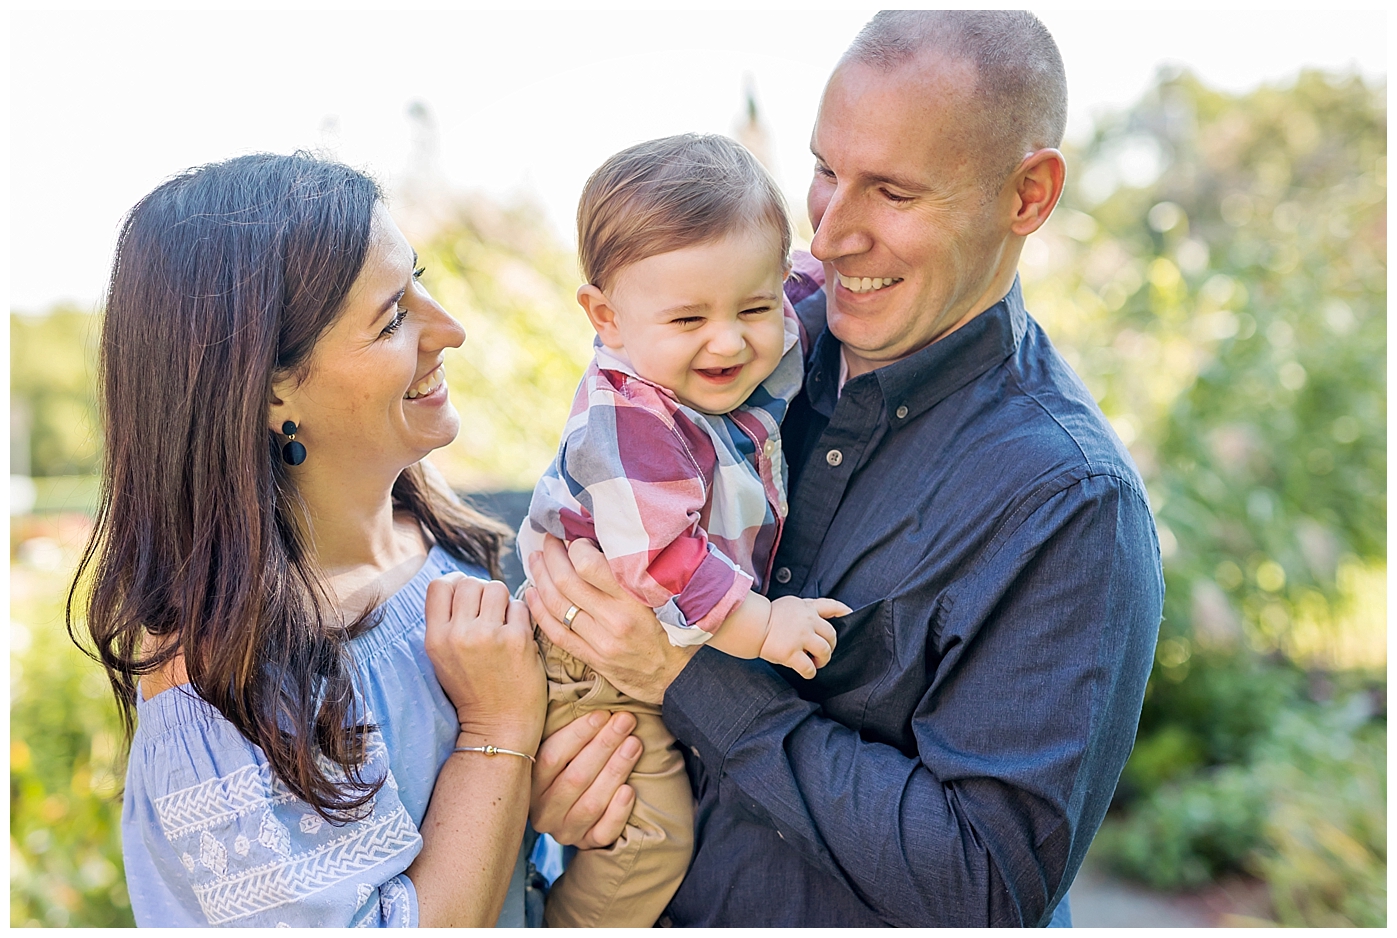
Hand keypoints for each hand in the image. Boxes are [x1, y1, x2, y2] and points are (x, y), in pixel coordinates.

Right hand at [424, 573, 544, 751]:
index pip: (439, 584)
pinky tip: (518, 637)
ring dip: (503, 602)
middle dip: (482, 593)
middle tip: (490, 615)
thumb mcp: (444, 658)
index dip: (455, 584)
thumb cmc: (473, 689)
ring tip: (504, 624)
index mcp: (435, 638)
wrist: (498, 727)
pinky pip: (520, 606)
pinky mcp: (517, 640)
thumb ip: (446, 623)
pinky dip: (521, 617)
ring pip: (496, 587)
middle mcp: (458, 635)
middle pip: (470, 582)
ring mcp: (488, 636)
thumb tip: (459, 581)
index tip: (467, 597)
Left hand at [525, 534, 694, 704]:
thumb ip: (639, 572)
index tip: (577, 539)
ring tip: (536, 561)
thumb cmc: (678, 628)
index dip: (576, 547)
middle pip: (567, 582)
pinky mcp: (593, 659)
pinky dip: (540, 611)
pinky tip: (531, 595)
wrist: (681, 677)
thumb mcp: (667, 595)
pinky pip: (556, 633)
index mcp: (636, 600)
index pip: (590, 566)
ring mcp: (601, 642)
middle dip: (552, 557)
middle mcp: (615, 621)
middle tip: (549, 541)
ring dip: (541, 579)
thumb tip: (613, 540)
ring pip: (557, 605)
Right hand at [531, 710, 643, 848]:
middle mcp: (542, 811)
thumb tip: (587, 695)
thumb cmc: (568, 764)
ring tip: (634, 744)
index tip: (603, 714)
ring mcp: (564, 831)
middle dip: (604, 745)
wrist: (572, 810)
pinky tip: (630, 789)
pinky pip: (603, 832)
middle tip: (626, 721)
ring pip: (591, 803)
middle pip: (575, 778)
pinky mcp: (587, 845)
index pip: (551, 758)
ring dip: (616, 770)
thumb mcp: (557, 748)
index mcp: (529, 783)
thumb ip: (562, 730)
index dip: (578, 734)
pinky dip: (617, 811)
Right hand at [760, 595, 848, 678]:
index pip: (831, 606)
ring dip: (823, 660)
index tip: (850, 615)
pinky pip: (809, 668)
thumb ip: (806, 609)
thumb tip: (820, 620)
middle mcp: (807, 621)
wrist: (751, 625)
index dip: (843, 611)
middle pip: (831, 635)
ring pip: (825, 651)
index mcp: (807, 608)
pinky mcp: (791, 653)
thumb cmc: (768, 616)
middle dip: (831, 646)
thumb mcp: (790, 604)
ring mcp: (800, 637)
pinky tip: (806, 671)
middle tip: (823, 653)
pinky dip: (810, 672)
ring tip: (816, 663)